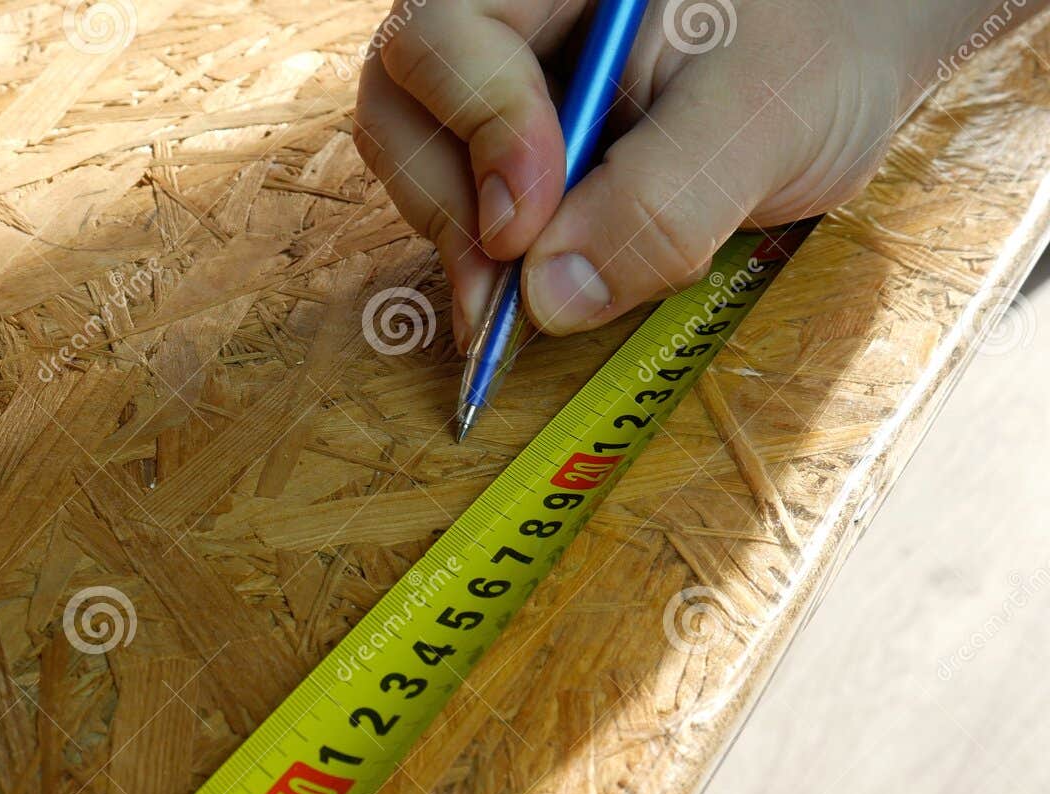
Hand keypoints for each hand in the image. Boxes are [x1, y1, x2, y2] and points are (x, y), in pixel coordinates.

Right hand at [352, 0, 1034, 348]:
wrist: (848, 53)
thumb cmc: (821, 48)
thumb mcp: (765, 119)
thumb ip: (664, 200)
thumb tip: (549, 299)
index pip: (449, 32)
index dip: (478, 126)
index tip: (528, 227)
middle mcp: (506, 15)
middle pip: (402, 96)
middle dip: (448, 201)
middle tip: (506, 293)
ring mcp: (496, 77)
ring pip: (415, 154)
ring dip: (460, 242)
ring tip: (524, 306)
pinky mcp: (505, 144)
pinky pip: (457, 199)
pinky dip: (483, 261)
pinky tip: (524, 300)